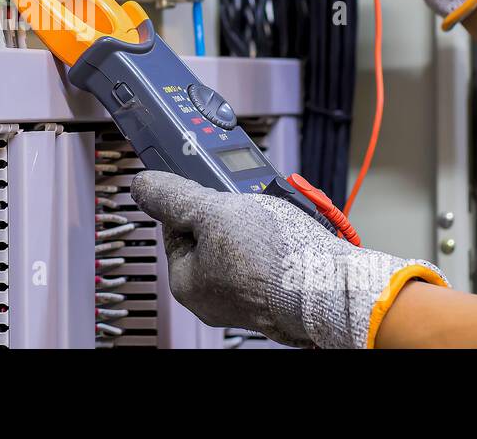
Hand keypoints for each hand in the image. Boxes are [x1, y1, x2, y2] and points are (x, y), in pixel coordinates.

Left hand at [131, 170, 446, 348]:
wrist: (332, 286)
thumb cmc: (272, 261)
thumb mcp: (211, 211)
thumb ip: (174, 196)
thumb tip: (144, 185)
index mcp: (187, 282)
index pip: (174, 226)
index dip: (189, 197)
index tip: (202, 179)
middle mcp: (214, 295)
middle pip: (210, 233)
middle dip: (230, 207)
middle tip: (245, 195)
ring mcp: (248, 296)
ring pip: (244, 240)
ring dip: (257, 217)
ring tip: (273, 210)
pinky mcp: (280, 291)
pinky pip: (272, 253)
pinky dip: (280, 235)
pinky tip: (290, 228)